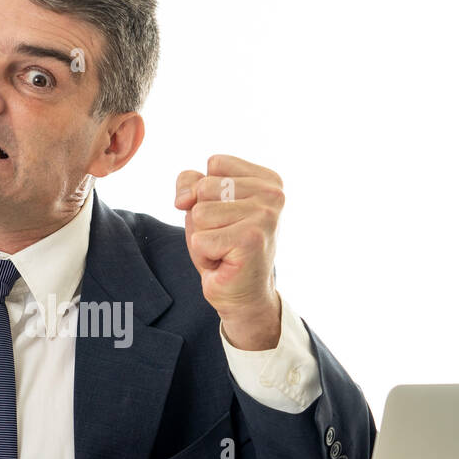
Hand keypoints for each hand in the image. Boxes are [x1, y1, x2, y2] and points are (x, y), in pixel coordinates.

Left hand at [175, 154, 284, 349]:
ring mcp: (265, 215)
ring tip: (224, 249)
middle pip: (205, 187)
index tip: (228, 217)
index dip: (207, 193)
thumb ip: (190, 183)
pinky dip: (204, 255)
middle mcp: (273, 193)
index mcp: (268, 179)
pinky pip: (200, 239)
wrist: (242, 295)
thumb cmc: (223, 247)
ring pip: (200, 213)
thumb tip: (185, 198)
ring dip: (203, 237)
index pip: (214, 164)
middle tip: (225, 238)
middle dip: (203, 218)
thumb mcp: (202, 205)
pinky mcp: (251, 239)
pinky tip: (225, 262)